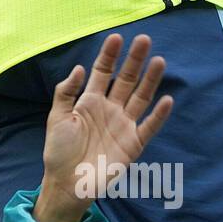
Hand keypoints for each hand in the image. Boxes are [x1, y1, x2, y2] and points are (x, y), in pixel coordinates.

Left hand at [40, 33, 172, 219]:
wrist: (66, 183)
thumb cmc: (58, 152)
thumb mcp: (56, 119)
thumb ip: (65, 93)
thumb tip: (78, 68)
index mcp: (89, 102)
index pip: (102, 73)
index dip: (109, 56)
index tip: (116, 38)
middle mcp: (110, 110)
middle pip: (126, 80)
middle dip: (134, 60)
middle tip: (144, 39)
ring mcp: (123, 125)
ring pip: (140, 97)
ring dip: (150, 80)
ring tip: (159, 60)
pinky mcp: (133, 144)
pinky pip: (149, 127)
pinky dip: (158, 115)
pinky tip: (166, 99)